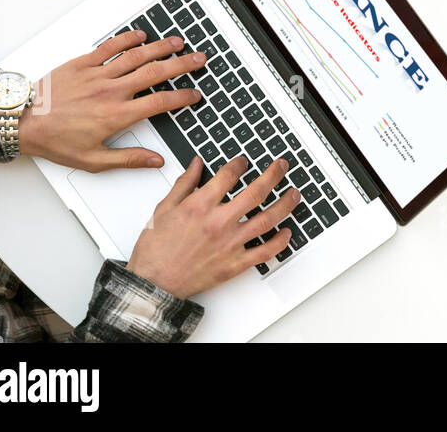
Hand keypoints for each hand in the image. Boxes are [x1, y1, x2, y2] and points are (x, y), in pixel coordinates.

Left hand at [18, 29, 205, 171]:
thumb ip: (128, 159)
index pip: (160, 103)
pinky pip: (109, 47)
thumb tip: (156, 161)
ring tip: (178, 42)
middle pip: (155, 73)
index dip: (182, 97)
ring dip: (161, 47)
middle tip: (199, 60)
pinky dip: (127, 39)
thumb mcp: (93, 160)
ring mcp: (97, 74)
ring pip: (136, 56)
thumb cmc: (55, 141)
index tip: (195, 94)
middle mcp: (111, 91)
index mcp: (116, 115)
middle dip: (182, 65)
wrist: (22, 122)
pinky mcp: (82, 63)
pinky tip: (141, 35)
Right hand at [127, 155, 297, 299]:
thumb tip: (196, 163)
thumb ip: (184, 184)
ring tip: (294, 194)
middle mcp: (218, 223)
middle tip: (282, 166)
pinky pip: (263, 252)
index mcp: (200, 206)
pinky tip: (286, 232)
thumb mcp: (163, 209)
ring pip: (266, 220)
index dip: (239, 164)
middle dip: (273, 175)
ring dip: (284, 205)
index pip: (228, 176)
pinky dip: (279, 242)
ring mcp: (229, 244)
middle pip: (256, 192)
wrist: (152, 284)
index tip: (244, 161)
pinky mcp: (233, 264)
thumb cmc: (155, 250)